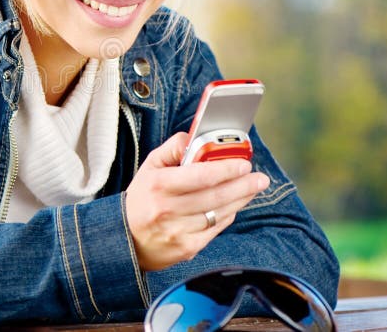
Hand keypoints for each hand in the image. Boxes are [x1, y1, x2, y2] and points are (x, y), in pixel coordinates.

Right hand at [125, 132, 269, 270]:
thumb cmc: (142, 197)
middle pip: (215, 196)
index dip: (226, 169)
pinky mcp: (186, 248)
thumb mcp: (150, 166)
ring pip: (219, 213)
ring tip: (253, 188)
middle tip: (259, 177)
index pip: (200, 176)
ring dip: (240, 199)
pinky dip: (227, 215)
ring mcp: (178, 231)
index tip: (243, 164)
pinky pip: (215, 229)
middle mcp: (167, 209)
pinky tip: (234, 205)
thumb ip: (173, 148)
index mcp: (158, 184)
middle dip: (243, 185)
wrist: (126, 238)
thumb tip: (195, 138)